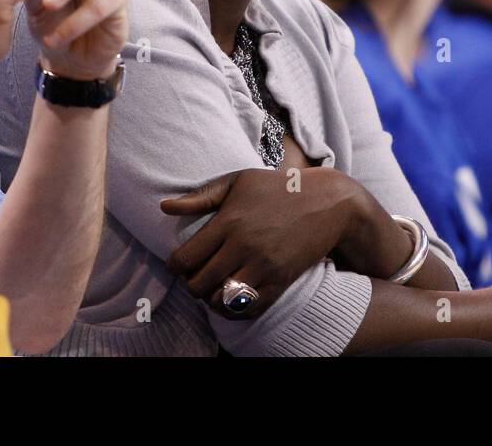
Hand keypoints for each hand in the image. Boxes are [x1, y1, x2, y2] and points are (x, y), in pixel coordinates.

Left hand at [160, 166, 368, 317]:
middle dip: (191, 284)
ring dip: (211, 298)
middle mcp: (244, 247)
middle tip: (194, 276)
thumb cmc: (277, 187)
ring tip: (213, 286)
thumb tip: (164, 207)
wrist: (327, 202)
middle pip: (199, 284)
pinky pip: (248, 308)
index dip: (175, 266)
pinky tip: (231, 296)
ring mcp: (264, 267)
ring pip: (221, 300)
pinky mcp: (281, 281)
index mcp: (229, 222)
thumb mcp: (239, 181)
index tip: (178, 263)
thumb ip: (201, 196)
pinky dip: (234, 309)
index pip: (186, 258)